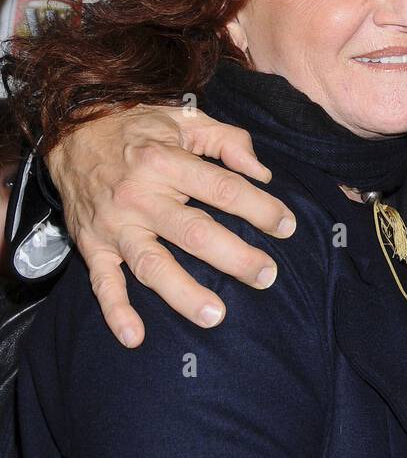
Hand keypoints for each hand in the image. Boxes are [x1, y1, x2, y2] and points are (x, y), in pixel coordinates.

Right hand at [46, 103, 296, 348]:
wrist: (70, 131)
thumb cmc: (137, 128)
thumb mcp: (184, 120)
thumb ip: (227, 140)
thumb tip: (262, 173)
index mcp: (165, 161)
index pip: (222, 189)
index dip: (260, 208)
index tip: (286, 226)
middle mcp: (140, 196)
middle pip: (194, 233)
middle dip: (235, 257)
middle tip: (266, 275)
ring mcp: (115, 225)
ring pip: (152, 265)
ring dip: (184, 293)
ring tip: (216, 316)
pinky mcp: (93, 246)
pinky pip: (103, 284)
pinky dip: (116, 312)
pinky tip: (135, 337)